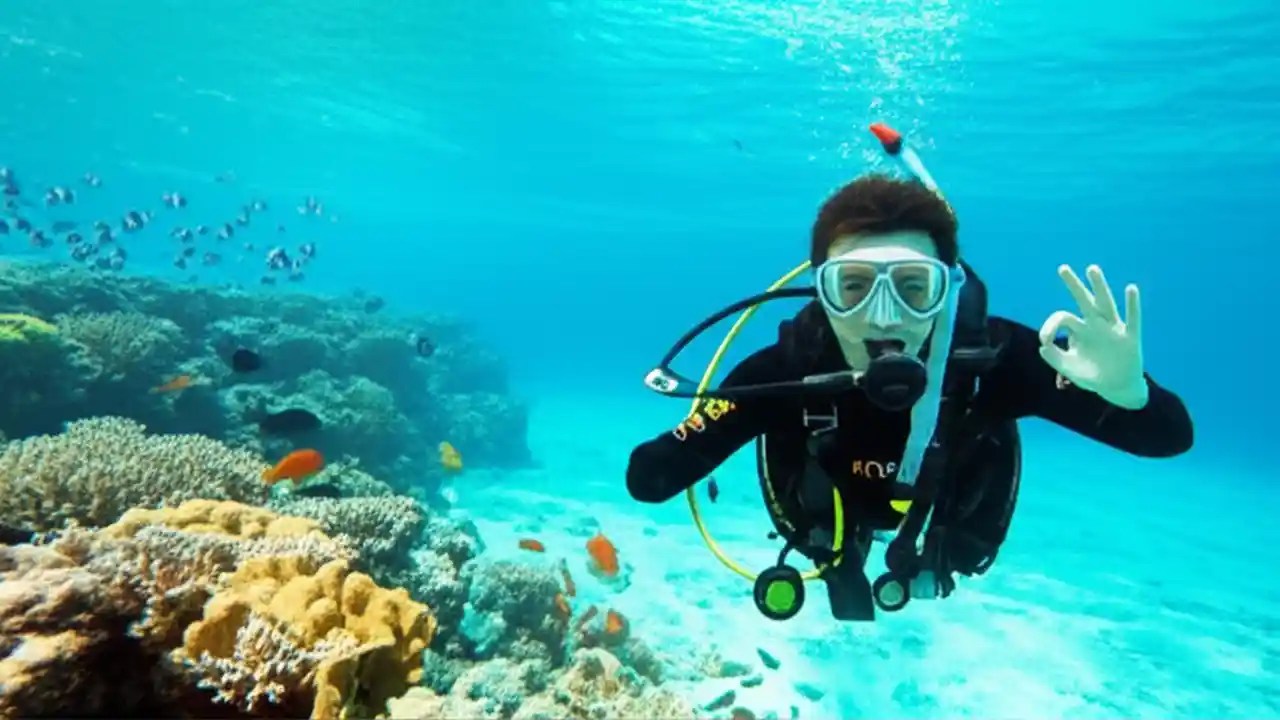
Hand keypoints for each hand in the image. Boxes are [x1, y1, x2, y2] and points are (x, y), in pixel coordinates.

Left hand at [1038, 264, 1148, 409]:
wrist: (1117, 388)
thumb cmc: (1092, 375)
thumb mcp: (1069, 369)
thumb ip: (1055, 359)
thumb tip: (1042, 347)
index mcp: (1079, 330)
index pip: (1062, 318)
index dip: (1050, 326)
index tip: (1044, 340)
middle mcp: (1095, 325)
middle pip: (1083, 300)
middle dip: (1073, 285)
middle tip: (1062, 268)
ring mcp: (1113, 329)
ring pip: (1106, 303)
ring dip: (1099, 287)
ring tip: (1091, 269)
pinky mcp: (1130, 338)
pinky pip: (1132, 319)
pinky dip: (1132, 305)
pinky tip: (1131, 289)